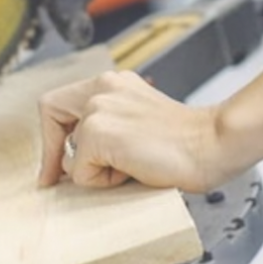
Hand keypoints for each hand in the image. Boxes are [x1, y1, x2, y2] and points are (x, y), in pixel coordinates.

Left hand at [37, 70, 234, 194]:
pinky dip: (103, 181)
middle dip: (50, 149)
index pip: (63, 99)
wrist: (212, 144)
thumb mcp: (139, 122)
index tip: (57, 161)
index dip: (53, 132)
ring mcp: (98, 107)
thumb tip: (74, 161)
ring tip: (129, 168)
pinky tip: (133, 171)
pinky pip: (81, 172)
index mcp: (114, 82)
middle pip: (49, 111)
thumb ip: (109, 127)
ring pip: (70, 151)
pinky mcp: (98, 132)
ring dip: (94, 169)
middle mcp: (102, 87)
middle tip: (53, 178)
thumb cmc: (187, 142)